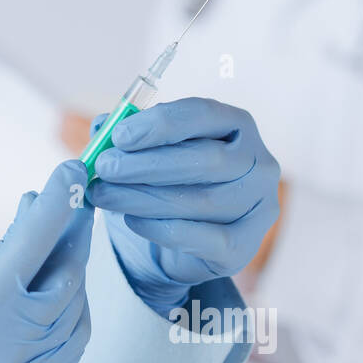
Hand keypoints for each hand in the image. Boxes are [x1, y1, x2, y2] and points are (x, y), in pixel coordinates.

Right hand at [0, 160, 92, 362]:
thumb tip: (37, 214)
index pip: (28, 249)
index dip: (54, 206)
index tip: (73, 172)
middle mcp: (9, 356)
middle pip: (64, 279)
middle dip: (72, 235)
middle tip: (74, 201)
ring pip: (77, 310)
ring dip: (71, 274)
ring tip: (55, 248)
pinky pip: (73, 344)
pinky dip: (69, 312)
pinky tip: (53, 294)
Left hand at [85, 98, 279, 314]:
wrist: (181, 244)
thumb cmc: (167, 183)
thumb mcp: (148, 152)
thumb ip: (126, 136)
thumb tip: (102, 127)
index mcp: (236, 125)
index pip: (204, 115)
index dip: (161, 124)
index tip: (119, 136)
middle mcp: (258, 163)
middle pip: (206, 159)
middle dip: (147, 164)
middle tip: (105, 168)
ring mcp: (260, 207)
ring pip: (202, 201)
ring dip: (144, 198)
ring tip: (104, 196)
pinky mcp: (245, 247)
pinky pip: (204, 238)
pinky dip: (161, 228)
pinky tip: (131, 220)